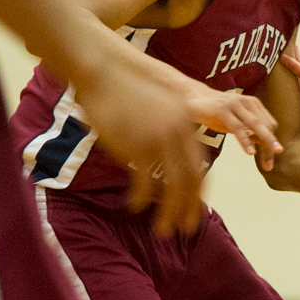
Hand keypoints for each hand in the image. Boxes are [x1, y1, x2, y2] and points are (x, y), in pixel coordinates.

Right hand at [72, 53, 203, 236]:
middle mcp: (177, 133)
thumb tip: (168, 160)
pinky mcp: (135, 144)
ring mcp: (157, 139)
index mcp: (186, 125)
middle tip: (186, 228)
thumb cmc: (123, 90)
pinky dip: (142, 198)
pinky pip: (143, 181)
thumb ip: (167, 133)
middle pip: (191, 180)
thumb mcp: (157, 108)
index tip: (196, 211)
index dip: (198, 192)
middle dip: (189, 208)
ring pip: (171, 185)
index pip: (199, 168)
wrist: (100, 70)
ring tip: (163, 229)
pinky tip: (136, 207)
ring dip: (168, 211)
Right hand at [185, 82, 280, 171]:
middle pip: (266, 126)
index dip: (272, 140)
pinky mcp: (223, 110)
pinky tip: (250, 153)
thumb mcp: (234, 124)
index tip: (274, 155)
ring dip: (263, 145)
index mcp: (254, 105)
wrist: (190, 98)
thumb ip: (248, 131)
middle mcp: (248, 102)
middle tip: (274, 161)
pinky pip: (238, 127)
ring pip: (256, 126)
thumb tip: (261, 144)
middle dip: (271, 145)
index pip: (270, 124)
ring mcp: (236, 105)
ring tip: (266, 163)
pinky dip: (246, 141)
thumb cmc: (214, 113)